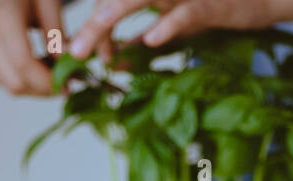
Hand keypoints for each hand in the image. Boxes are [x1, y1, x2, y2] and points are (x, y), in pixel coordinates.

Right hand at [0, 0, 66, 95]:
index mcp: (2, 18)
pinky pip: (2, 80)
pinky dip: (23, 81)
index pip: (24, 65)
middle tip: (64, 81)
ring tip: (51, 70)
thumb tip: (68, 66)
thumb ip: (57, 34)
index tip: (69, 85)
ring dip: (35, 87)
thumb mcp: (48, 2)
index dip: (48, 82)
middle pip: (15, 83)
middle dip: (43, 89)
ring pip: (9, 86)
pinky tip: (36, 67)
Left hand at [69, 0, 283, 59]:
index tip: (89, 57)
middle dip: (93, 26)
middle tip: (75, 53)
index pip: (111, 1)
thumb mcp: (172, 27)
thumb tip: (111, 62)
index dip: (95, 29)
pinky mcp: (211, 4)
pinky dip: (167, 25)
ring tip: (96, 42)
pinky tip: (151, 39)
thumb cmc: (217, 10)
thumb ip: (141, 42)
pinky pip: (185, 12)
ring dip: (114, 17)